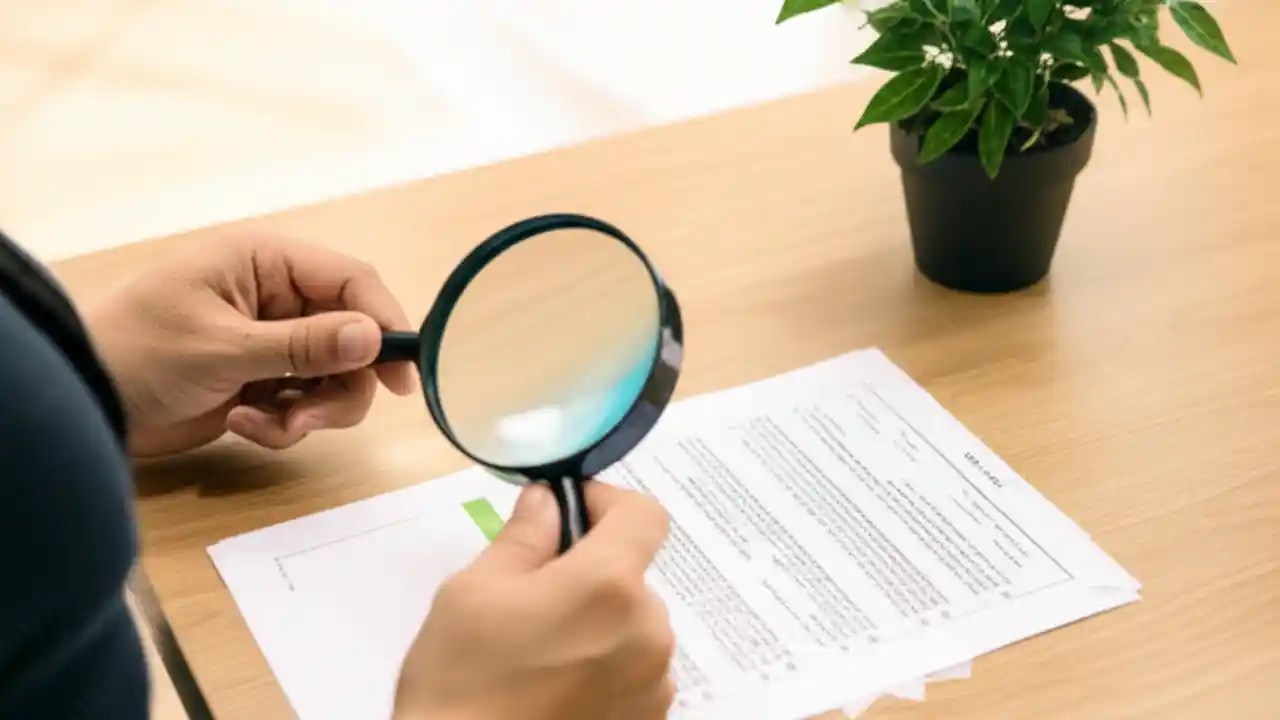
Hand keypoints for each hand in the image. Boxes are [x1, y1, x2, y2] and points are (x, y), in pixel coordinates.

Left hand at [87, 233, 416, 456]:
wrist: (84, 402)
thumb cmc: (140, 353)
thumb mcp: (226, 348)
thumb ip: (305, 345)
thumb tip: (374, 339)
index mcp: (268, 262)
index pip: (352, 283)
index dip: (385, 324)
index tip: (403, 376)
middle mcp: (278, 296)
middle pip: (353, 338)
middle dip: (340, 385)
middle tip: (314, 418)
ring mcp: (272, 340)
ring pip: (334, 378)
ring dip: (310, 410)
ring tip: (268, 423)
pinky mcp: (263, 379)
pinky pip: (304, 403)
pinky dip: (282, 422)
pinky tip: (241, 422)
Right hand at [394, 481, 675, 719]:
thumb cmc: (461, 686)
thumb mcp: (473, 592)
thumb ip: (523, 537)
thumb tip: (546, 502)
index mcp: (608, 586)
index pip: (643, 514)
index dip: (607, 502)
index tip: (571, 512)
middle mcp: (648, 632)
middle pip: (633, 575)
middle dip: (590, 573)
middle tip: (533, 596)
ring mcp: (654, 683)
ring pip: (633, 625)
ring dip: (599, 624)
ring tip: (540, 652)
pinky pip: (636, 671)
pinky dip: (605, 667)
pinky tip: (556, 687)